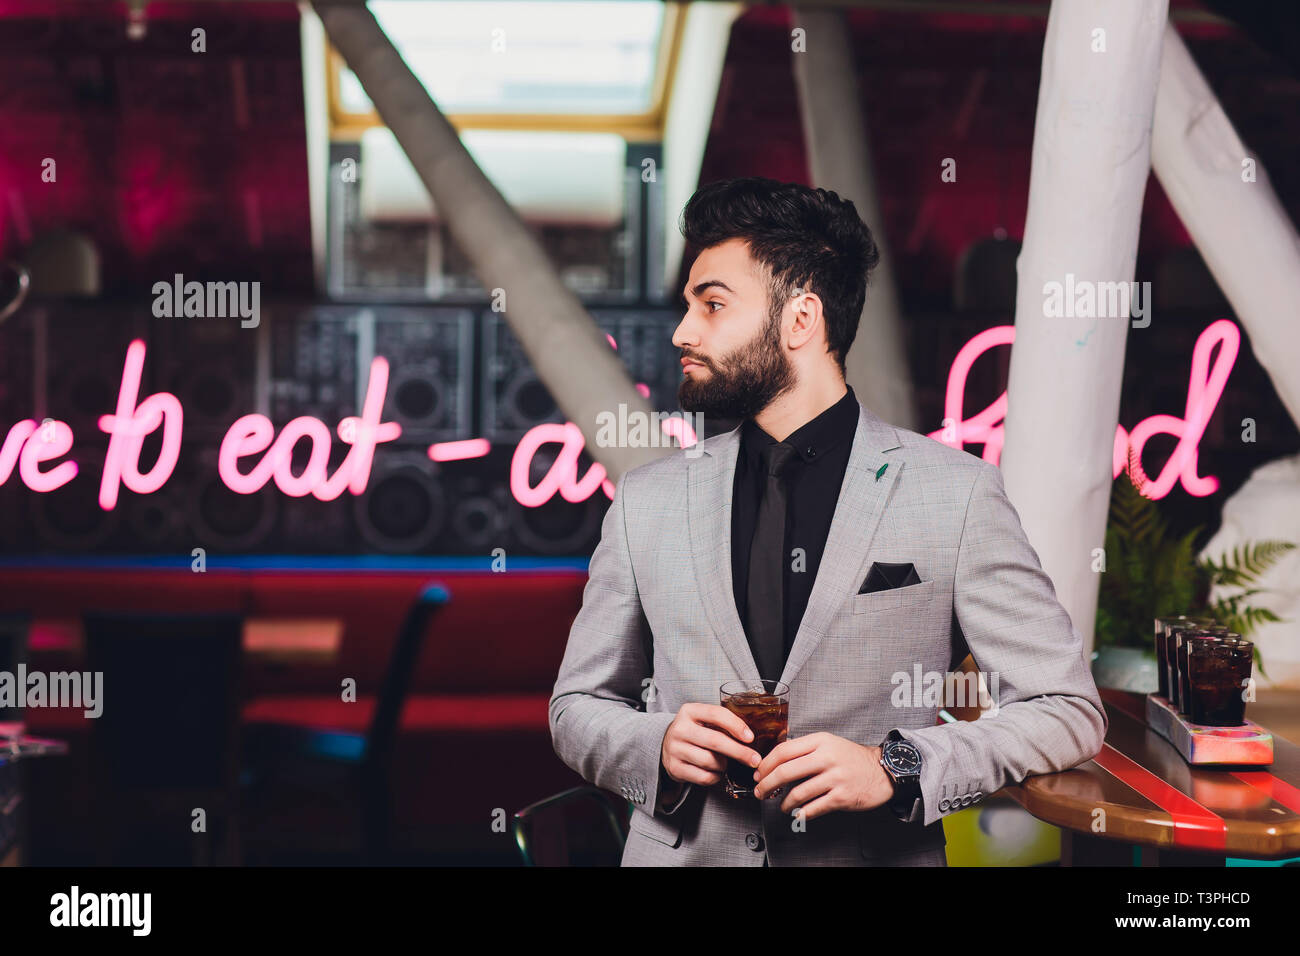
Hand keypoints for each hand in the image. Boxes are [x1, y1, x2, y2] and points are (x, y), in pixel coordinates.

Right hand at [660, 703, 760, 785]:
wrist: (667, 746)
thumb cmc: (694, 732)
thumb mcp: (703, 720)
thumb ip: (722, 723)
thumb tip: (751, 737)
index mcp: (689, 711)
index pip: (716, 714)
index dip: (736, 726)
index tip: (750, 737)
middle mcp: (680, 729)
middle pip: (715, 741)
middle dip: (739, 752)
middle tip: (755, 759)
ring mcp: (675, 749)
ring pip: (710, 761)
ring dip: (724, 765)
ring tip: (725, 763)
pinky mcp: (674, 768)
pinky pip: (704, 777)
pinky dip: (716, 776)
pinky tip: (716, 771)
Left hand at [753, 732, 894, 819]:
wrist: (881, 770)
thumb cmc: (851, 758)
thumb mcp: (828, 743)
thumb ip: (804, 748)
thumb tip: (775, 758)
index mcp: (820, 741)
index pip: (784, 750)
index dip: (766, 764)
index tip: (759, 773)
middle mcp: (826, 757)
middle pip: (786, 771)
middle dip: (767, 784)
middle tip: (761, 792)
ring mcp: (835, 777)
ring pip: (798, 793)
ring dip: (785, 803)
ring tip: (783, 806)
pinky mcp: (842, 796)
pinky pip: (814, 808)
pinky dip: (801, 813)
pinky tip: (797, 814)